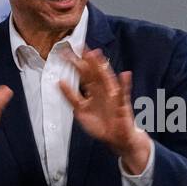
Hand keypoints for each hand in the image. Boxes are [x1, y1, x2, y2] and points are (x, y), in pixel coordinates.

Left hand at [58, 48, 149, 171]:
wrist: (117, 138)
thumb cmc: (102, 124)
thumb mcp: (81, 110)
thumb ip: (71, 96)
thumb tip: (60, 82)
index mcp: (93, 91)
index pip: (83, 74)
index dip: (75, 63)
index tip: (65, 52)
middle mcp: (103, 90)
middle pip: (94, 72)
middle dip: (87, 60)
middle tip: (79, 47)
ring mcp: (113, 96)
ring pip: (107, 78)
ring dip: (102, 67)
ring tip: (97, 55)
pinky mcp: (122, 105)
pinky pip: (124, 94)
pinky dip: (125, 85)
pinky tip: (125, 75)